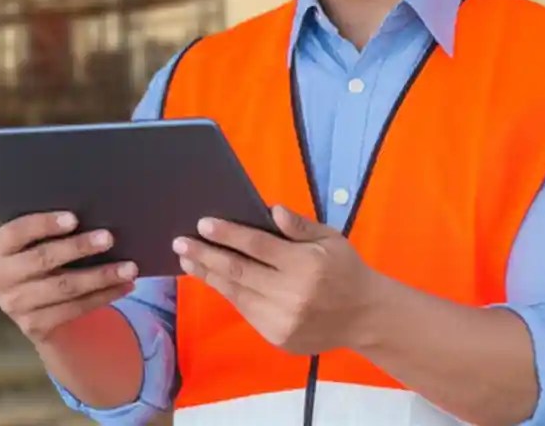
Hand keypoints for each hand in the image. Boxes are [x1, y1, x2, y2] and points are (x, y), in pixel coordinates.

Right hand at [0, 211, 138, 345]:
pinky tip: (123, 286)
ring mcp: (14, 306)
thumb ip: (45, 231)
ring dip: (100, 276)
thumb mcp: (28, 243)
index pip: (16, 232)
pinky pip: (75, 309)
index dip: (44, 224)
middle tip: (109, 238)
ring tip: (129, 267)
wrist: (29, 305)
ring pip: (64, 287)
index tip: (75, 218)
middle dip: (78, 248)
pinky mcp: (33, 327)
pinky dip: (103, 296)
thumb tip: (90, 213)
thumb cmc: (35, 258)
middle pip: (43, 260)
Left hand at [173, 204, 385, 354]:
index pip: (257, 246)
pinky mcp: (277, 336)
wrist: (365, 317)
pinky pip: (244, 309)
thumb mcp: (331, 239)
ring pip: (235, 292)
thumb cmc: (344, 270)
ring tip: (187, 260)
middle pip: (238, 271)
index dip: (228, 234)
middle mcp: (292, 294)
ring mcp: (283, 319)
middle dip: (205, 254)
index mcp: (306, 265)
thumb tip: (272, 209)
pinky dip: (225, 291)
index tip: (202, 223)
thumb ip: (300, 226)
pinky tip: (211, 278)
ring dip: (207, 274)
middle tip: (179, 242)